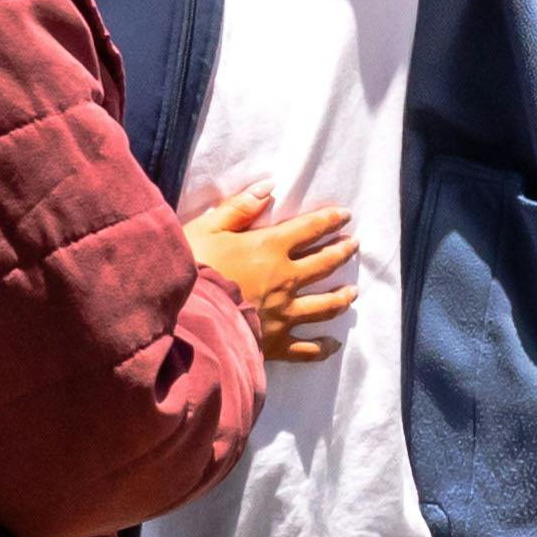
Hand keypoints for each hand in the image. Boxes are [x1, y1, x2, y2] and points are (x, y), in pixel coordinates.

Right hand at [185, 187, 356, 360]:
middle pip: (324, 264)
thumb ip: (239, 207)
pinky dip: (322, 348)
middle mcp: (285, 280)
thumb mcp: (207, 229)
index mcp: (269, 249)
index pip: (309, 229)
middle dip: (342, 252)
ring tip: (353, 293)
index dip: (329, 220)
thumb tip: (269, 187)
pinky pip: (306, 349)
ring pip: (324, 306)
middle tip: (354, 246)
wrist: (182, 317)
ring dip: (341, 297)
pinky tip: (333, 345)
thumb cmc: (191, 269)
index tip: (346, 216)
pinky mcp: (276, 342)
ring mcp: (284, 313)